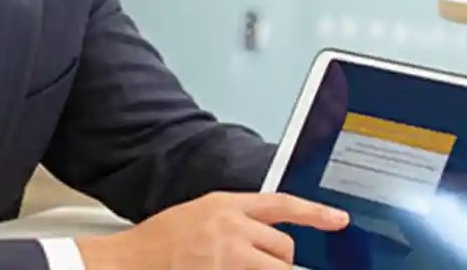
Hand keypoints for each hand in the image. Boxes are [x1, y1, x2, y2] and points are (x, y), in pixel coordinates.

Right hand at [76, 192, 349, 269]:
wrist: (127, 262)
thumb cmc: (159, 243)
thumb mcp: (200, 214)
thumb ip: (236, 221)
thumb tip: (269, 234)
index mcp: (225, 205)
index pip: (282, 204)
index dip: (315, 213)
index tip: (339, 220)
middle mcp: (231, 230)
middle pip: (283, 248)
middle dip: (278, 260)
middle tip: (254, 262)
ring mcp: (229, 260)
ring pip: (275, 268)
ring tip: (241, 264)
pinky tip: (235, 268)